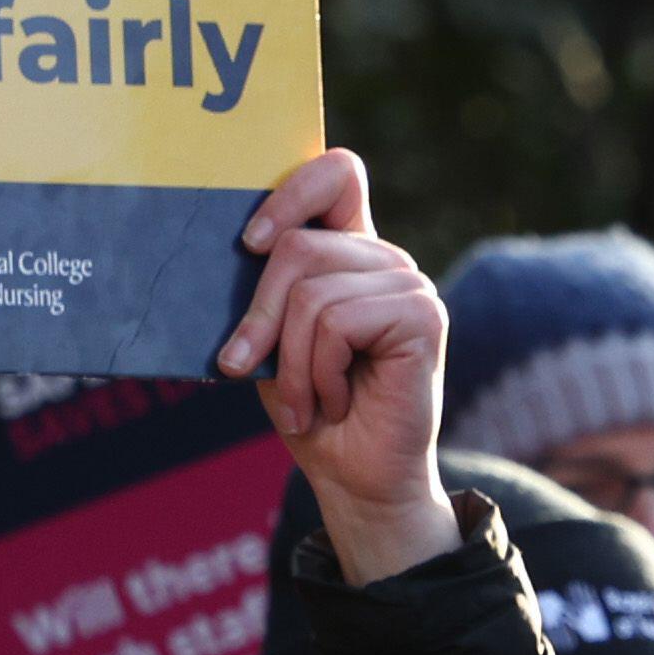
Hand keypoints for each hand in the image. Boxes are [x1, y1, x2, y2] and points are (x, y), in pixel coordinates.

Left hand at [220, 149, 453, 577]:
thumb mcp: (270, 345)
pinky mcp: (423, 315)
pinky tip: (337, 402)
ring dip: (290, 363)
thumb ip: (263, 296)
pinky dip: (318, 373)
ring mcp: (410, 284)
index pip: (337, 173)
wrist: (358, 481)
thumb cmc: (311, 413)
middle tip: (242, 366)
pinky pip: (337, 322)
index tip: (247, 243)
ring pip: (312, 292)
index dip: (290, 192)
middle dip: (260, 315)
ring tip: (305, 401)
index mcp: (351, 254)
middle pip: (298, 245)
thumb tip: (230, 253)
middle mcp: (385, 260)